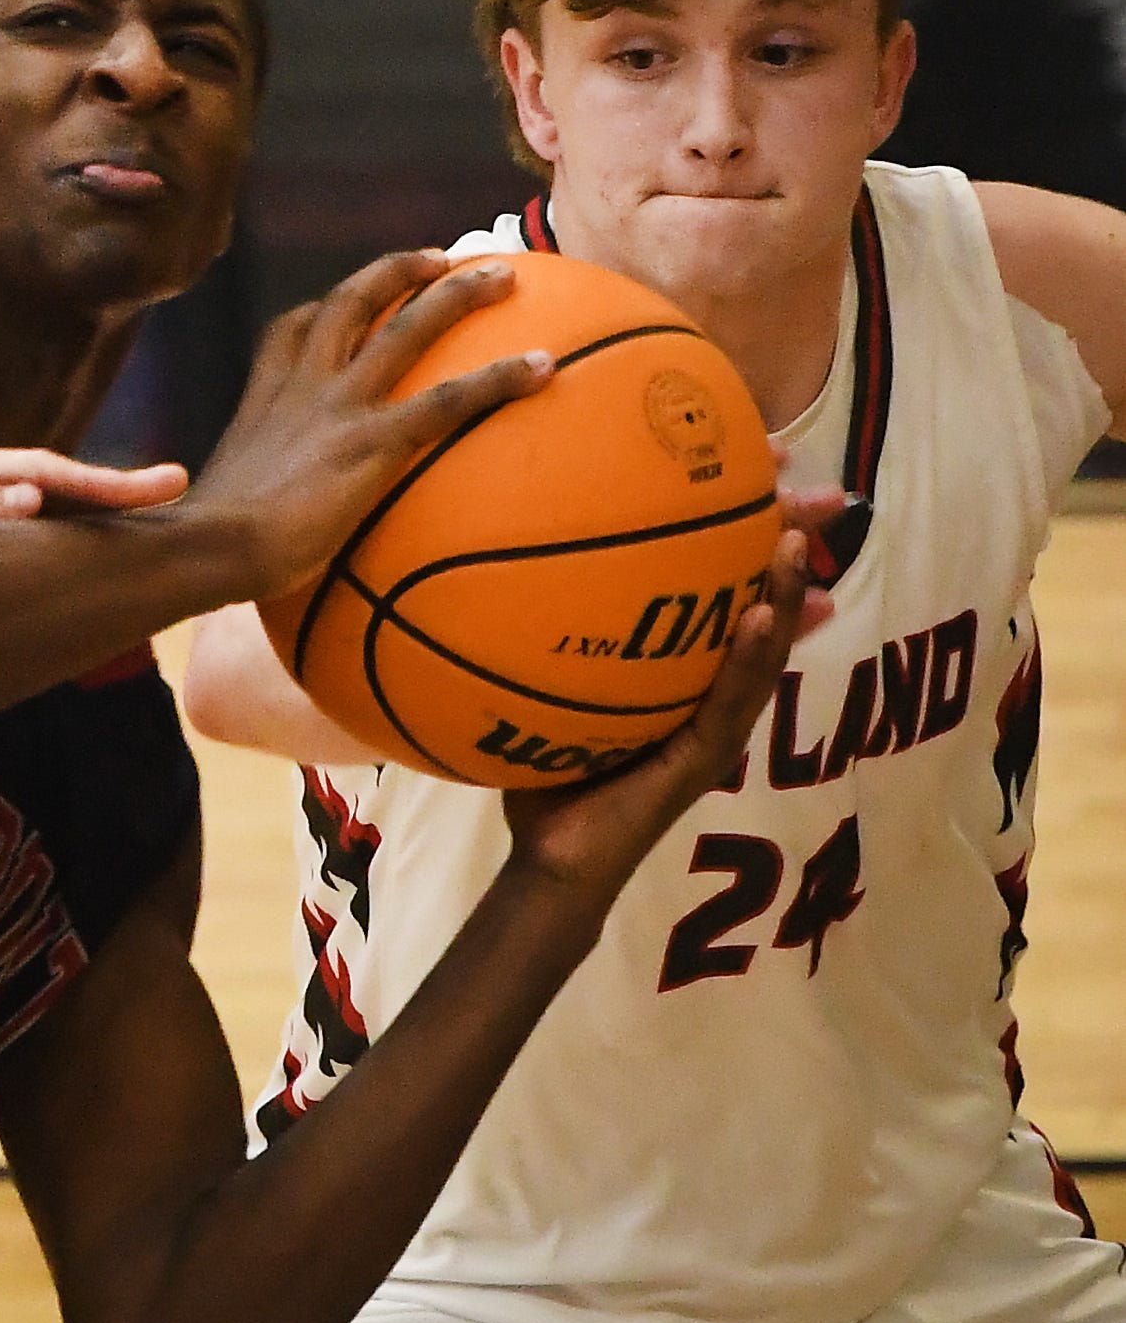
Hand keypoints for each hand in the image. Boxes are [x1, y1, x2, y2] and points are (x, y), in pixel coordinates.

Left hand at [0, 439, 189, 520]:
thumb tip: (31, 499)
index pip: (35, 469)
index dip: (96, 481)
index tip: (156, 487)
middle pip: (50, 476)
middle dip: (111, 486)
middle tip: (174, 485)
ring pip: (44, 499)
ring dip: (96, 505)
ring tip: (158, 501)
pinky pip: (27, 524)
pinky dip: (69, 525)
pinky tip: (108, 536)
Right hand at [189, 251, 551, 598]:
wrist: (213, 549)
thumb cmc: (209, 551)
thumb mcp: (217, 510)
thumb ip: (247, 509)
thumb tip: (253, 553)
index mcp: (264, 400)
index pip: (290, 333)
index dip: (321, 309)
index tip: (349, 299)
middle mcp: (303, 388)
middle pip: (352, 303)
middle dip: (399, 272)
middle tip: (443, 257)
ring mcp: (339, 408)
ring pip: (406, 328)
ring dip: (458, 294)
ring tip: (505, 275)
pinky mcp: (373, 442)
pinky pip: (449, 400)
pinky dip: (500, 377)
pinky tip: (544, 368)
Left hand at [499, 526, 812, 904]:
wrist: (554, 855)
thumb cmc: (547, 768)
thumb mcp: (546, 676)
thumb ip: (543, 624)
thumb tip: (496, 542)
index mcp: (679, 664)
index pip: (725, 584)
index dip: (748, 530)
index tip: (766, 467)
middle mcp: (707, 687)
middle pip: (764, 605)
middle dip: (794, 551)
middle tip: (827, 496)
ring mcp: (712, 722)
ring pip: (762, 647)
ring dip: (784, 592)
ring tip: (798, 540)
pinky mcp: (704, 757)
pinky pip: (733, 701)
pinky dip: (753, 657)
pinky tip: (764, 615)